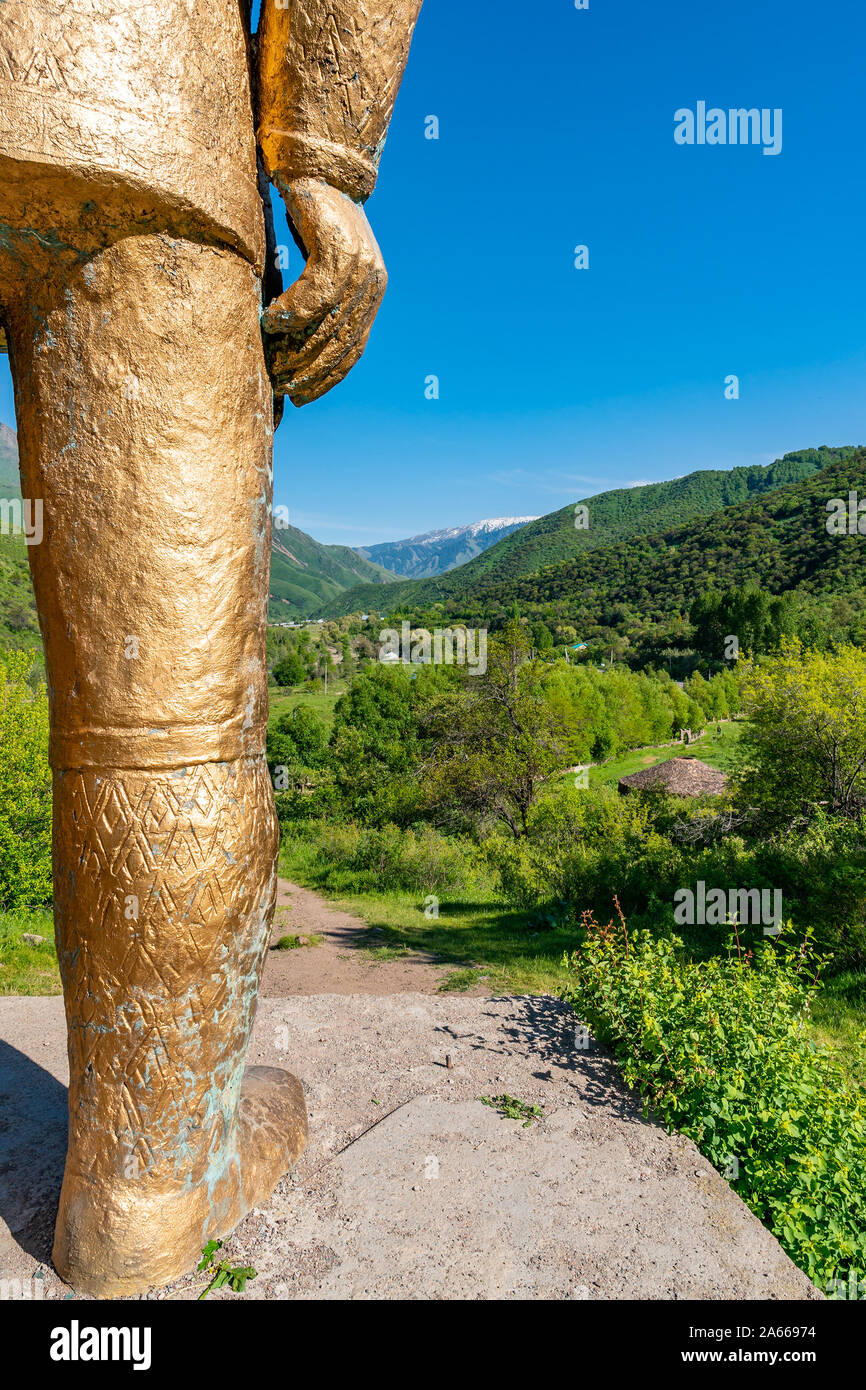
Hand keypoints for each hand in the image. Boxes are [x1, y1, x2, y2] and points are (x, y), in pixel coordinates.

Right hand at [262, 177, 387, 406]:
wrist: (318, 159)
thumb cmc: (313, 212)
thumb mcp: (321, 259)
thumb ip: (319, 295)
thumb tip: (296, 338)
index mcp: (371, 290)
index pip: (353, 348)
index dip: (328, 377)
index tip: (302, 397)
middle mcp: (371, 281)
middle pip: (341, 341)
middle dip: (309, 369)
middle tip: (280, 384)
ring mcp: (358, 264)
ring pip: (327, 321)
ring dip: (296, 345)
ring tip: (271, 358)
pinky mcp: (338, 246)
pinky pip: (314, 293)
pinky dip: (293, 312)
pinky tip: (271, 323)